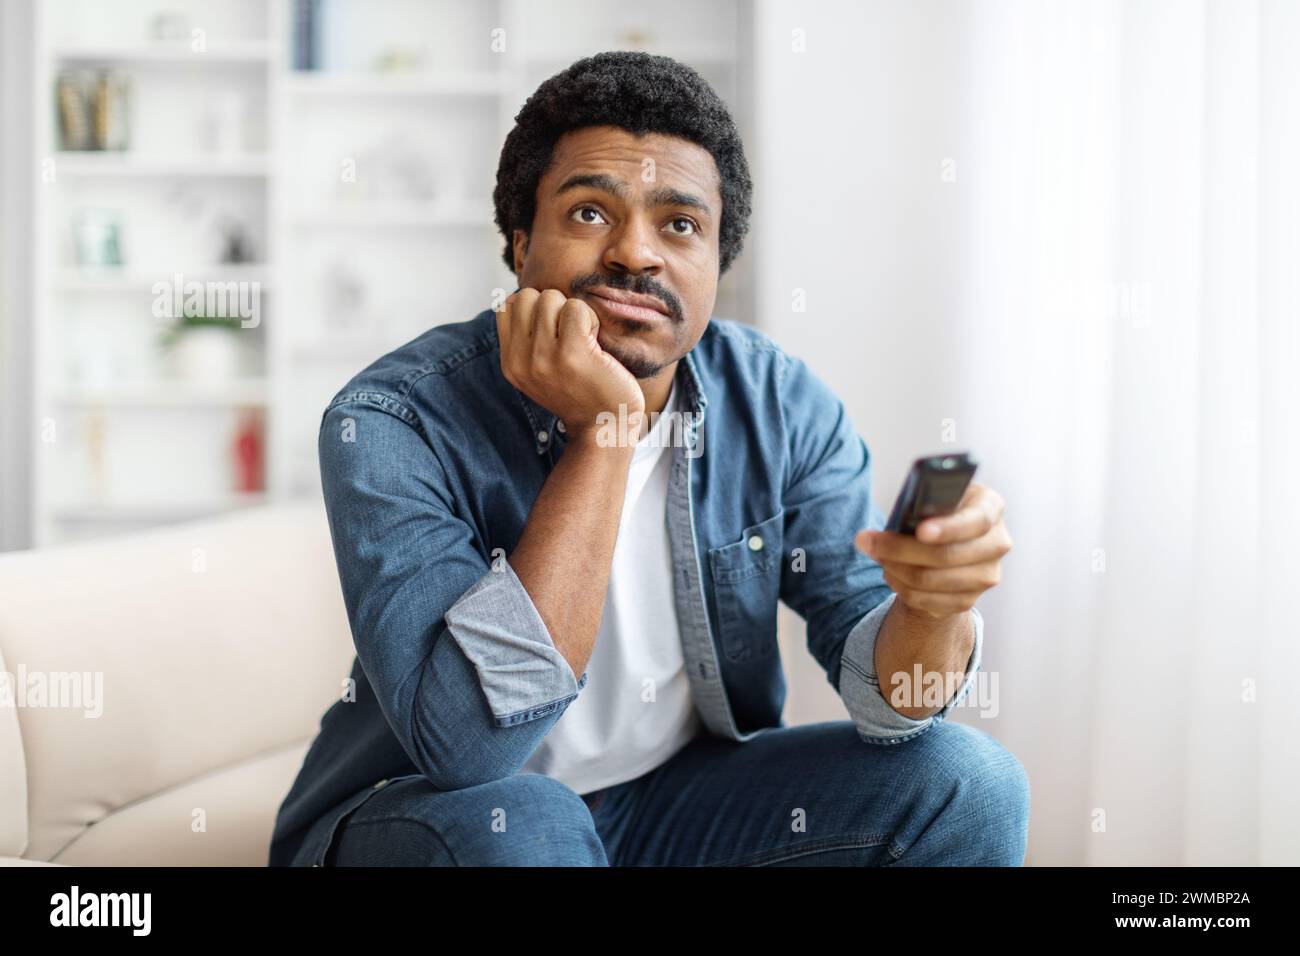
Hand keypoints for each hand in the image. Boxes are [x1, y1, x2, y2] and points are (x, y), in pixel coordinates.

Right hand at [497, 288, 644, 440]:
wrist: (604, 427)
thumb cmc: (580, 392)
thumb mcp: (538, 371)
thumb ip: (525, 340)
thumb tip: (519, 296)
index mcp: (510, 364)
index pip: (506, 307)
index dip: (534, 309)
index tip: (552, 333)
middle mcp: (521, 361)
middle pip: (527, 296)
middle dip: (553, 307)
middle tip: (570, 335)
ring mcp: (544, 358)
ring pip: (550, 297)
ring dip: (574, 313)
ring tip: (584, 340)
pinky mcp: (572, 354)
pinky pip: (576, 308)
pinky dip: (590, 318)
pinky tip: (595, 343)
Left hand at [855, 481, 1010, 619]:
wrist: (947, 541)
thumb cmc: (937, 511)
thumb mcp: (936, 497)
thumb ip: (924, 503)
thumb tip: (898, 523)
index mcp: (991, 506)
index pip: (976, 521)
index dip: (949, 528)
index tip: (920, 530)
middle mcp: (997, 542)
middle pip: (947, 555)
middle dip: (900, 549)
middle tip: (866, 541)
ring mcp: (986, 575)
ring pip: (932, 580)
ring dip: (895, 568)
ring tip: (875, 555)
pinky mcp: (969, 599)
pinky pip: (929, 601)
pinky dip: (902, 588)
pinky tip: (889, 574)